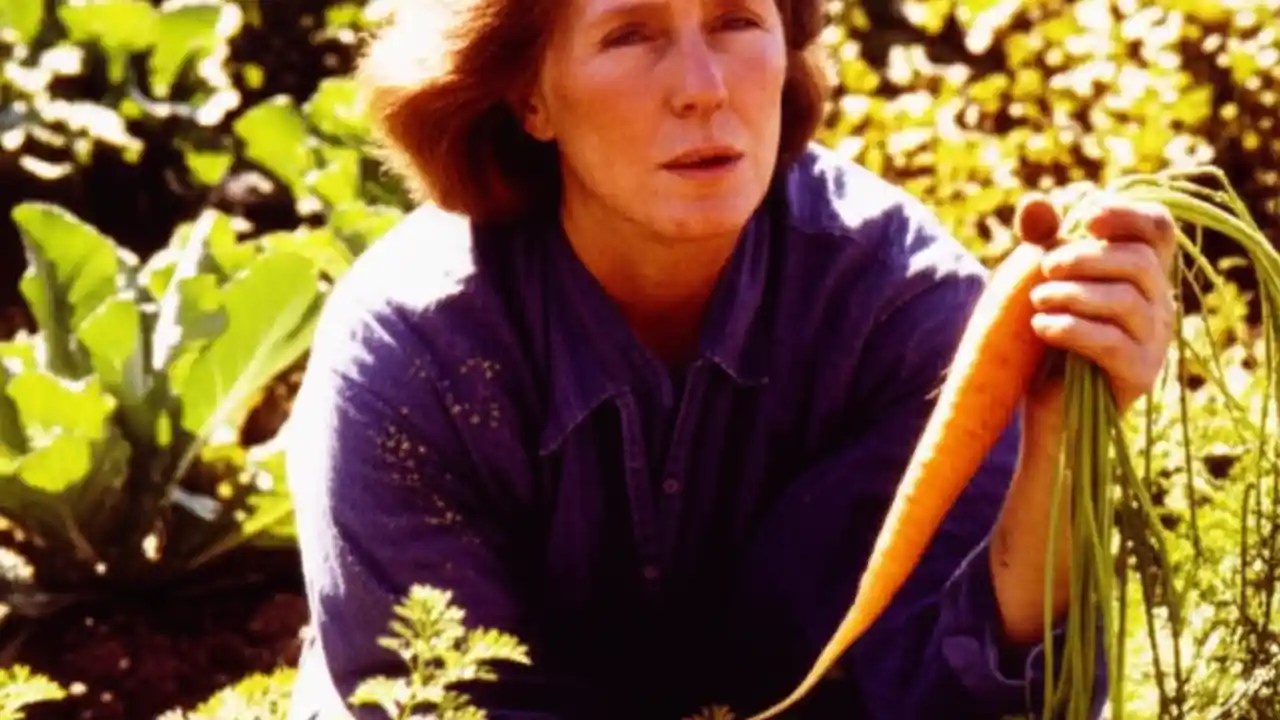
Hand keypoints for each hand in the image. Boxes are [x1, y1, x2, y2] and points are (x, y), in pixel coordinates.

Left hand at [1017, 193, 1178, 413]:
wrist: (1047, 408)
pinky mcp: (1138, 376)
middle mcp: (1159, 304)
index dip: (1129, 214)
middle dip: (1086, 258)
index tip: (1087, 217)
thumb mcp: (1044, 280)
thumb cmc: (1048, 336)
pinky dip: (1071, 329)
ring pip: (1126, 300)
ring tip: (1036, 300)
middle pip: (1140, 261)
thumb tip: (1035, 202)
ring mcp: (1154, 342)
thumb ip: (1043, 239)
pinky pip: (1112, 343)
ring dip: (1073, 294)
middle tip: (1045, 268)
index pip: (1159, 229)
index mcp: (1143, 274)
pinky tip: (1041, 326)